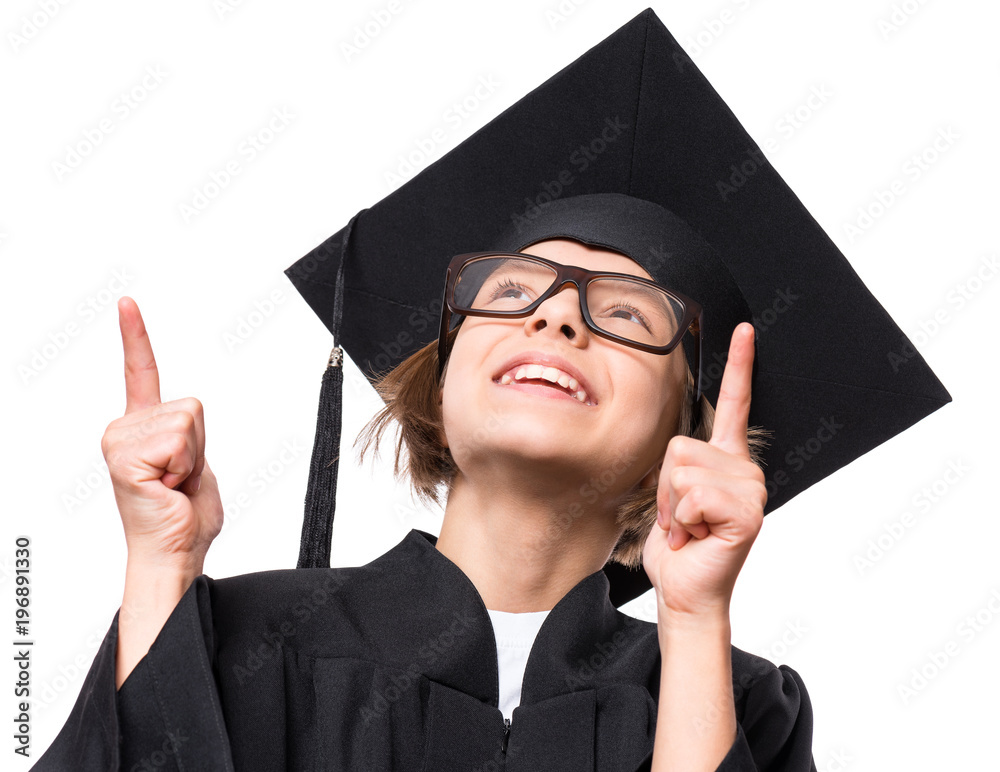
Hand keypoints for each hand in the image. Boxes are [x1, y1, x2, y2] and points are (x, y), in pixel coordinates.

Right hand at [101, 297, 222, 569]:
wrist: (175, 551)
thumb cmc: (183, 516)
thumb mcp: (193, 463)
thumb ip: (187, 435)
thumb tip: (187, 418)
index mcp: (139, 429)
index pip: (140, 373)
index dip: (136, 337)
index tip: (128, 303)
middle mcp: (122, 430)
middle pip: (191, 405)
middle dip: (200, 445)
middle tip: (182, 479)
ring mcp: (120, 441)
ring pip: (188, 420)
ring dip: (193, 456)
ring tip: (175, 484)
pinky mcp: (125, 456)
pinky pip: (178, 439)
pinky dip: (185, 465)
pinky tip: (168, 487)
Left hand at [642, 322, 765, 619]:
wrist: (684, 589)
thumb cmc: (678, 544)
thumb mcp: (673, 494)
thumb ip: (680, 465)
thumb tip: (677, 452)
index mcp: (727, 459)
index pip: (735, 403)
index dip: (739, 365)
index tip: (743, 329)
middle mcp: (745, 469)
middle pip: (680, 446)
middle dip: (666, 487)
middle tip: (682, 518)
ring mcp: (751, 489)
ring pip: (683, 469)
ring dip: (673, 506)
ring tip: (688, 528)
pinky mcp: (747, 512)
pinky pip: (693, 494)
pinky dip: (683, 520)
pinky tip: (697, 537)